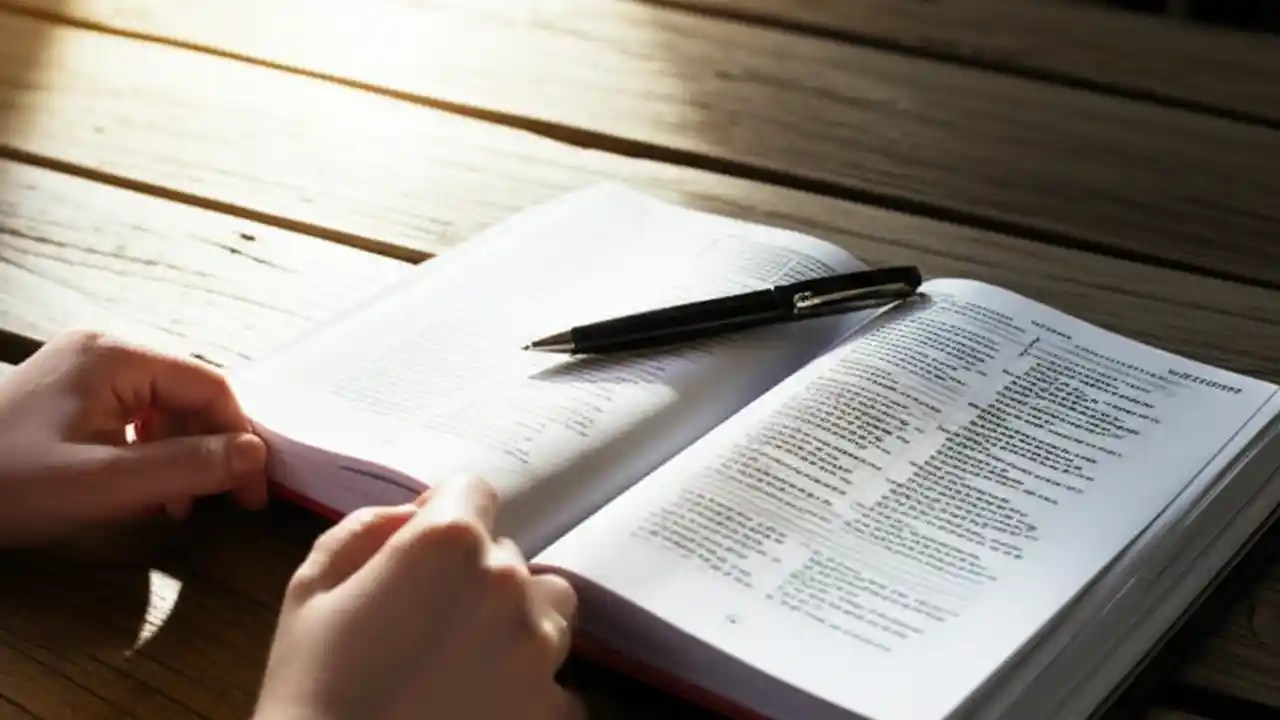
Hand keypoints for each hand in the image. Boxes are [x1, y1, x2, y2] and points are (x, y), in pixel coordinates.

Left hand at [0, 330, 266, 545]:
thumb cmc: (8, 485)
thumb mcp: (106, 483)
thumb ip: (188, 467)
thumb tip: (256, 456)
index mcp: (116, 354)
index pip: (210, 385)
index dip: (241, 438)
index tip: (253, 492)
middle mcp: (104, 348)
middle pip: (189, 394)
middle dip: (212, 448)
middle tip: (227, 502)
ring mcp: (83, 368)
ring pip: (163, 406)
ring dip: (183, 455)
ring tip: (179, 505)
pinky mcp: (69, 393)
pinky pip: (132, 415)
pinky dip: (151, 451)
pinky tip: (146, 490)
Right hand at [255, 476, 581, 719]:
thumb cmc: (313, 686)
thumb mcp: (312, 588)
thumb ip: (367, 528)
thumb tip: (414, 513)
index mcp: (448, 542)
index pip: (472, 491)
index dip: (442, 515)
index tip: (422, 552)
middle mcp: (507, 583)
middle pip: (506, 556)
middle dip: (472, 578)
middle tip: (426, 625)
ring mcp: (538, 647)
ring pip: (545, 608)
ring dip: (514, 623)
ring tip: (463, 664)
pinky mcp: (553, 707)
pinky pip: (553, 680)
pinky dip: (526, 689)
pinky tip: (476, 706)